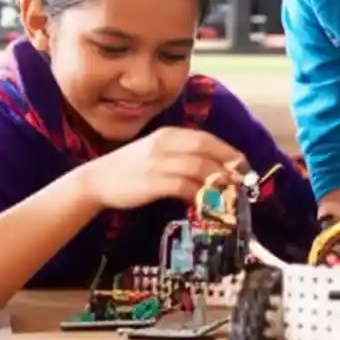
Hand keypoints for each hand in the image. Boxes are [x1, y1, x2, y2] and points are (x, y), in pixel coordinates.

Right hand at [78, 126, 245, 209]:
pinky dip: (200, 195)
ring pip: (198, 168)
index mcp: (168, 135)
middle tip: (242, 182)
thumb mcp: (157, 152)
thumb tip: (215, 168)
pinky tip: (207, 204)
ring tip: (230, 195)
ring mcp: (158, 163)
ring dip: (218, 182)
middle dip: (229, 165)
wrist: (96, 180)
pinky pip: (184, 187)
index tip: (244, 166)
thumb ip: (183, 156)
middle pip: (206, 150)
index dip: (228, 152)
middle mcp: (165, 145)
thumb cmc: (131, 169)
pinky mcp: (153, 183)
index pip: (206, 138)